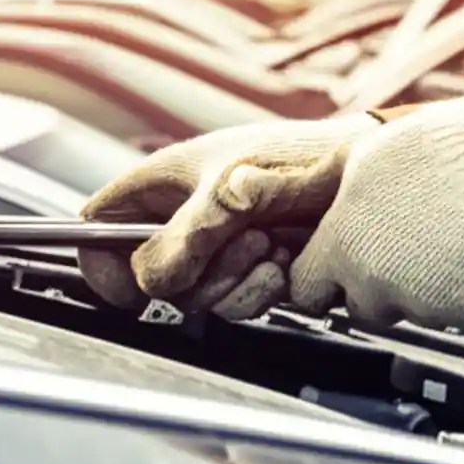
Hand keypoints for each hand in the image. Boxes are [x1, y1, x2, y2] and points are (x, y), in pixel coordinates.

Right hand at [79, 114, 377, 319]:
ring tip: (269, 245)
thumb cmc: (298, 156)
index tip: (130, 284)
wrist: (363, 174)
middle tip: (240, 240)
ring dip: (232, 282)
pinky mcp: (250, 273)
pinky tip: (284, 264)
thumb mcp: (232, 189)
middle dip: (196, 272)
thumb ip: (184, 236)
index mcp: (162, 187)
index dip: (102, 260)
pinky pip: (235, 306)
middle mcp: (183, 221)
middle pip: (152, 277)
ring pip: (195, 298)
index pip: (100, 228)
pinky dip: (260, 292)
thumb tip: (150, 280)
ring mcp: (216, 250)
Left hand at [289, 59, 463, 332]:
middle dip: (378, 285)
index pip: (306, 292)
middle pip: (363, 308)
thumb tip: (304, 198)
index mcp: (341, 249)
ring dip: (428, 287)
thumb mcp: (361, 154)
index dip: (323, 279)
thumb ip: (326, 190)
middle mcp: (377, 286)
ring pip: (416, 310)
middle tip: (408, 244)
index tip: (338, 268)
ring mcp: (426, 306)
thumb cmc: (439, 146)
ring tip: (451, 237)